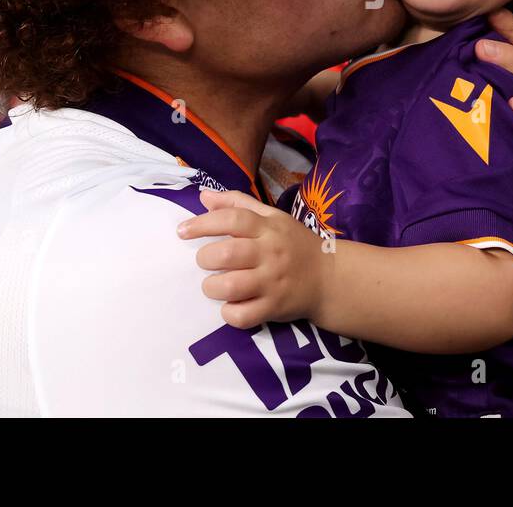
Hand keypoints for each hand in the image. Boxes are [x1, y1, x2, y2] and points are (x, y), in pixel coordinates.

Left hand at [177, 190, 327, 328]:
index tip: (182, 231)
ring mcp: (272, 283)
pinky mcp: (274, 308)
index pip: (233, 219)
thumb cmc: (294, 244)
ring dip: (212, 286)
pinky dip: (228, 313)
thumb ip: (238, 205)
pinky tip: (230, 305)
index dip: (202, 223)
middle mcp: (270, 254)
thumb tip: (204, 196)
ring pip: (230, 286)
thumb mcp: (272, 217)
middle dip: (205, 258)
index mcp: (268, 228)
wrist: (329, 278)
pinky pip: (242, 316)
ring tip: (214, 285)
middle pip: (227, 253)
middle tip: (206, 261)